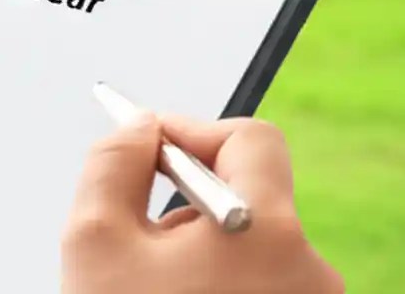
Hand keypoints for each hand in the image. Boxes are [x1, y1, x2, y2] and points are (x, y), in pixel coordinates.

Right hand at [62, 114, 343, 293]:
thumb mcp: (94, 243)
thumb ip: (113, 163)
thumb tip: (138, 128)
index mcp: (267, 231)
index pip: (249, 139)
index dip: (192, 130)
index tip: (149, 142)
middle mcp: (309, 273)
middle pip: (252, 200)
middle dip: (190, 205)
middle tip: (139, 234)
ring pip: (254, 254)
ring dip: (203, 258)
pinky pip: (264, 292)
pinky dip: (223, 292)